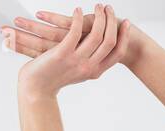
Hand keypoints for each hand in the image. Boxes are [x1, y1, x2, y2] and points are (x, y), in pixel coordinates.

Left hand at [5, 5, 136, 98]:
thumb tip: (94, 52)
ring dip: (99, 17)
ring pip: (96, 35)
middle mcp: (89, 67)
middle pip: (109, 41)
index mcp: (95, 71)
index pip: (117, 53)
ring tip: (98, 7)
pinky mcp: (62, 53)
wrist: (37, 89)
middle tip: (110, 9)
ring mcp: (76, 60)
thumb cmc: (54, 78)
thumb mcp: (77, 73)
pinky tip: (78, 10)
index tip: (127, 24)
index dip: (124, 37)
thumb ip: (87, 63)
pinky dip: (78, 19)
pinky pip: (75, 32)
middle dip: (112, 22)